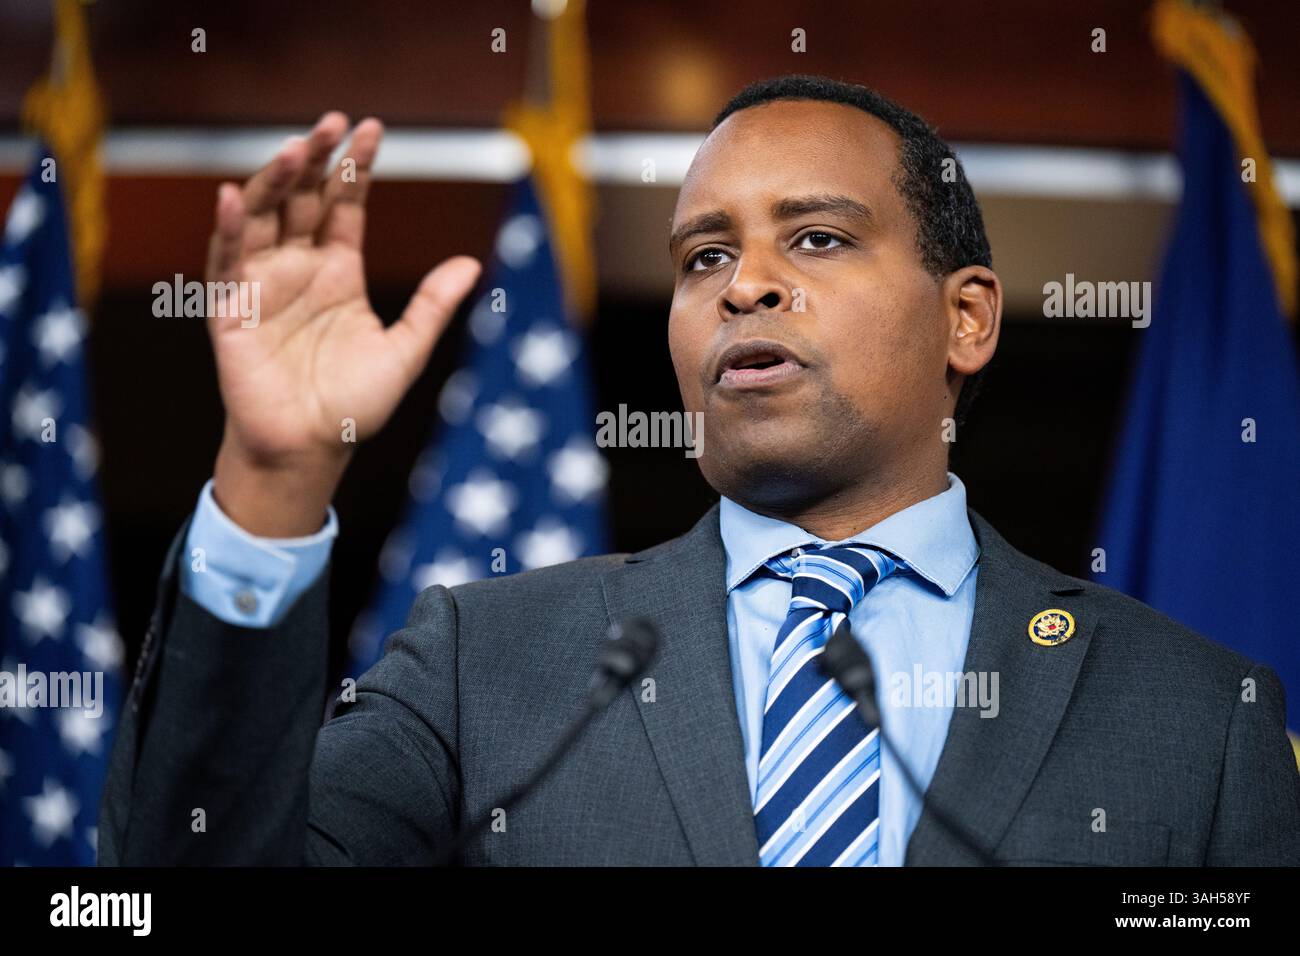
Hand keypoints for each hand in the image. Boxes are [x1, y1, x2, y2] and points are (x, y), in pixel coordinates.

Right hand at [204, 112, 480, 534]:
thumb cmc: (354, 405)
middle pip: (302, 200)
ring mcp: (262, 285)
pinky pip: (224, 262)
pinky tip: (232, 197)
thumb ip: (432, 306)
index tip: (371, 129)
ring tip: (293, 148)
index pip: (344, 206)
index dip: (355, 169)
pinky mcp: (230, 310)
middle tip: (330, 122)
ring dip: (273, 181)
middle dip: (314, 160)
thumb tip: (471, 263)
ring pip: (263, 218)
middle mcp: (298, 269)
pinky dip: (227, 229)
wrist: (312, 449)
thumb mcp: (405, 351)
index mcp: (338, 272)